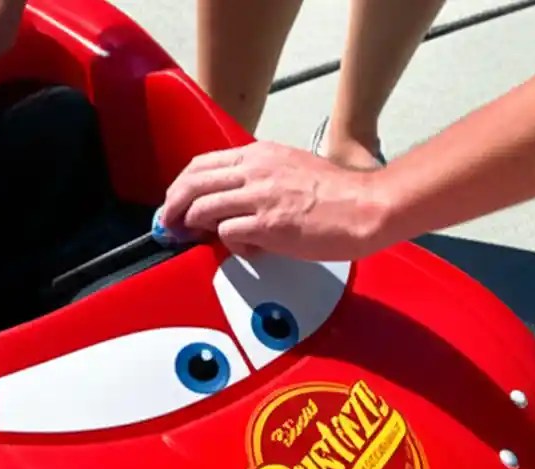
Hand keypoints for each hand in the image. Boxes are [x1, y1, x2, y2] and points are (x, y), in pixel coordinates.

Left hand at [159, 141, 394, 261]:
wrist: (366, 207)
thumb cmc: (336, 194)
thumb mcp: (291, 168)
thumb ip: (259, 177)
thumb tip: (233, 197)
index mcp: (259, 154)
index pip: (202, 164)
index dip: (181, 186)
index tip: (176, 203)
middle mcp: (255, 170)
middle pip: (192, 183)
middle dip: (173, 206)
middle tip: (169, 224)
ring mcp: (260, 196)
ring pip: (203, 207)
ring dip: (193, 227)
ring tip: (198, 239)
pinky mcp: (267, 224)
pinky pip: (227, 234)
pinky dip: (229, 245)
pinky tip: (247, 248)